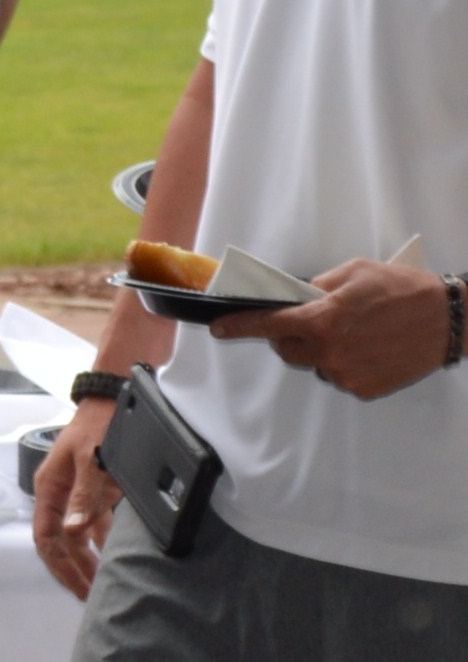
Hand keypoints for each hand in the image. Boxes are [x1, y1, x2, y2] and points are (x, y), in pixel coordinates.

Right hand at [31, 398, 122, 600]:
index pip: (46, 537)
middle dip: (73, 570)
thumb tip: (75, 531)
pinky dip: (103, 541)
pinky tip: (115, 556)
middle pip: (59, 542)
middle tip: (91, 595)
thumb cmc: (98, 425)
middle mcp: (59, 496)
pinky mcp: (94, 491)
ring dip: (88, 560)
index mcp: (49, 489)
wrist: (112, 397)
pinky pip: (94, 524)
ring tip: (102, 584)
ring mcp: (76, 494)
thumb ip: (84, 496)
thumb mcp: (91, 459)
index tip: (77, 586)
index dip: (59, 565)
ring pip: (76, 537)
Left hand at [252, 259, 455, 400]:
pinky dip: (345, 363)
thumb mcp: (355, 273)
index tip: (218, 329)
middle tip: (313, 320)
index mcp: (323, 320)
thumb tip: (294, 297)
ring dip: (321, 350)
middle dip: (290, 335)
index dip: (238, 326)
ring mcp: (346, 374)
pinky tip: (368, 348)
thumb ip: (317, 286)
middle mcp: (329, 352)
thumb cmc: (403, 290)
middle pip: (288, 350)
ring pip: (315, 364)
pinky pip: (339, 376)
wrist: (447, 320)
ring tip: (354, 332)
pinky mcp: (364, 388)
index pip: (269, 325)